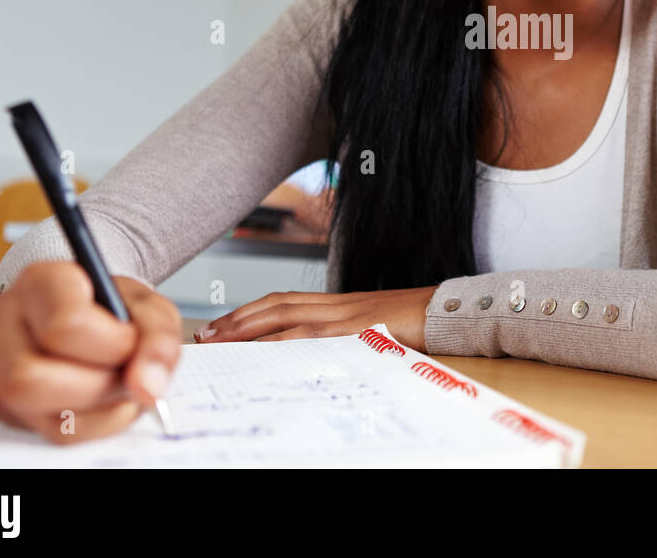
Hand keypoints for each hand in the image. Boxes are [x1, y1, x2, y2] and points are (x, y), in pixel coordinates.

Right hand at [0, 261, 181, 443]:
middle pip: (29, 376)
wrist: (90, 315)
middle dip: (95, 386)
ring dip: (93, 407)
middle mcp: (1, 319)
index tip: (131, 342)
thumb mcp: (147, 307)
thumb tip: (148, 388)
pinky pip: (44, 430)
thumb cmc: (113, 308)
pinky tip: (104, 402)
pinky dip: (89, 423)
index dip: (111, 345)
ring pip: (29, 406)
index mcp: (41, 281)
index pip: (64, 325)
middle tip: (127, 375)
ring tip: (118, 388)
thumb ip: (157, 339)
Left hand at [194, 286, 438, 352]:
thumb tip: (321, 354)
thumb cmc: (419, 322)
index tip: (221, 326)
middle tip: (206, 336)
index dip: (250, 312)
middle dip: (238, 320)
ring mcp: (348, 315)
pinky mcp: (359, 329)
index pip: (285, 303)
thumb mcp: (376, 327)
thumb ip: (349, 335)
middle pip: (277, 306)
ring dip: (250, 330)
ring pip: (288, 318)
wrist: (450, 309)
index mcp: (340, 304)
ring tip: (221, 344)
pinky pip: (315, 335)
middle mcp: (338, 305)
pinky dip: (285, 343)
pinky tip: (265, 354)